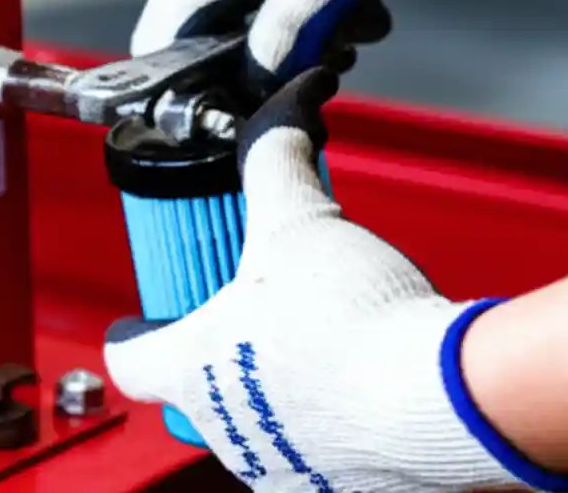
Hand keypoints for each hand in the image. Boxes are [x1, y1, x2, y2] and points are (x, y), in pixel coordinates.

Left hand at [103, 69, 567, 491]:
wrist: (437, 396)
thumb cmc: (356, 324)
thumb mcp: (301, 217)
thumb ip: (277, 159)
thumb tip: (283, 113)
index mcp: (195, 369)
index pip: (130, 361)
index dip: (135, 334)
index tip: (148, 320)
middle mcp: (226, 430)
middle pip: (200, 392)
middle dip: (225, 353)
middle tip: (258, 316)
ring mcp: (280, 467)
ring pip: (260, 425)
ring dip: (280, 387)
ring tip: (322, 345)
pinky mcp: (337, 488)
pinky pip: (320, 452)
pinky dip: (333, 422)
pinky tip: (362, 383)